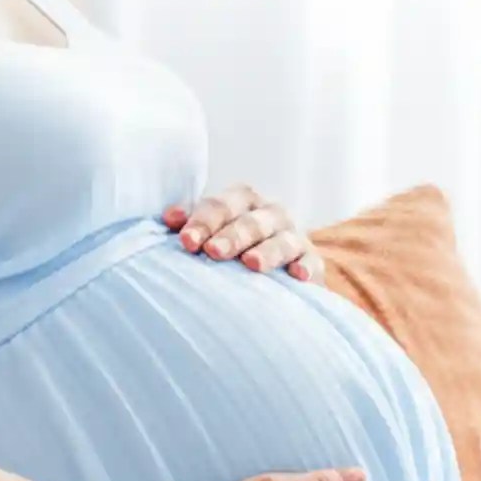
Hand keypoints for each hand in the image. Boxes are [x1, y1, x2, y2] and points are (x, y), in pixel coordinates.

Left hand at [164, 184, 324, 282]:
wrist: (271, 278)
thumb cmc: (231, 250)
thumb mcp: (210, 233)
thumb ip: (190, 225)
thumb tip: (169, 218)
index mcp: (242, 202)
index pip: (222, 205)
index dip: (203, 221)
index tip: (187, 242)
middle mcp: (270, 214)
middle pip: (252, 220)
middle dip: (232, 235)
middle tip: (213, 251)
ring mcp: (293, 237)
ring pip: (282, 239)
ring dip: (267, 251)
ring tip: (251, 263)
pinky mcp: (311, 262)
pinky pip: (311, 262)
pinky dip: (305, 267)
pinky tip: (297, 276)